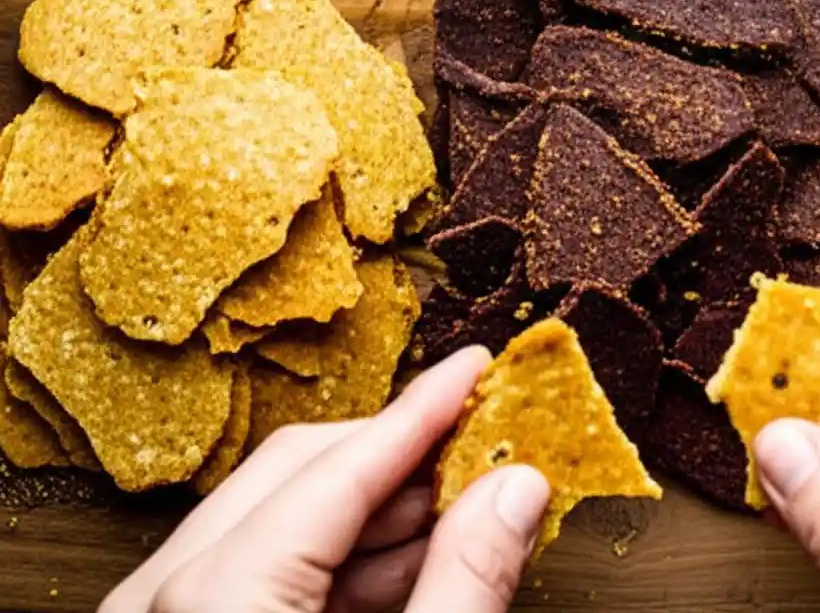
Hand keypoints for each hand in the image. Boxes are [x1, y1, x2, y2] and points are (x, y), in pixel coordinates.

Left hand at [101, 347, 549, 612]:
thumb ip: (465, 582)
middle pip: (304, 473)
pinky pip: (262, 563)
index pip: (339, 466)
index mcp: (216, 600)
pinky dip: (343, 557)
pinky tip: (412, 561)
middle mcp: (168, 596)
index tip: (477, 366)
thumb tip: (515, 491)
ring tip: (464, 507)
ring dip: (381, 509)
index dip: (423, 409)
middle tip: (486, 442)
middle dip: (406, 454)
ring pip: (283, 516)